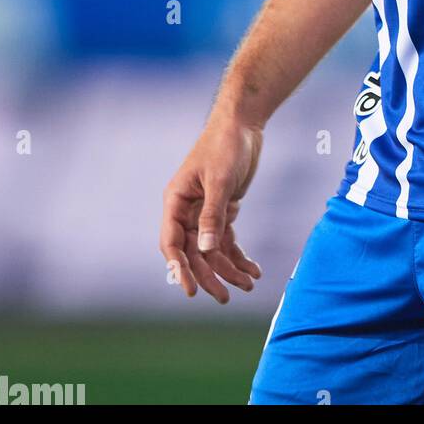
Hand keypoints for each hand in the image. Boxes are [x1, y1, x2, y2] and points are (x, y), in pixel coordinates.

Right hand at [160, 114, 263, 303]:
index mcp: (175, 202)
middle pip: (193, 252)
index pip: (171, 243)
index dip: (179, 268)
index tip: (190, 290)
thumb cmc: (225, 145)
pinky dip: (239, 255)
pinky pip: (227, 239)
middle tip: (225, 298)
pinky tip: (252, 270)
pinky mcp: (223, 210)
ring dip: (228, 269)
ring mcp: (205, 212)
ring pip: (212, 250)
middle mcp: (187, 210)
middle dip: (209, 276)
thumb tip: (204, 250)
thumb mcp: (219, 180)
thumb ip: (212, 215)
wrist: (243, 124)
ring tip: (248, 286)